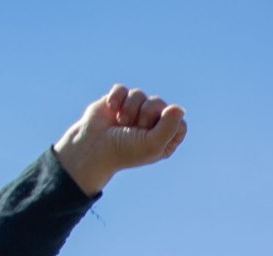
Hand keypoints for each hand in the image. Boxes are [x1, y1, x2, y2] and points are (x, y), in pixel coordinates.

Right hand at [53, 85, 187, 195]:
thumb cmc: (124, 150)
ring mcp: (135, 110)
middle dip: (146, 114)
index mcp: (165, 138)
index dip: (167, 123)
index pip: (179, 122)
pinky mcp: (118, 100)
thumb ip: (169, 127)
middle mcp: (152, 123)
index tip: (153, 133)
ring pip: (140, 94)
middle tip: (135, 128)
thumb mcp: (152, 144)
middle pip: (160, 103)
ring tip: (121, 123)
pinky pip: (123, 89)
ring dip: (129, 109)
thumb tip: (179, 108)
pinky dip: (116, 98)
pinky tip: (111, 109)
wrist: (93, 147)